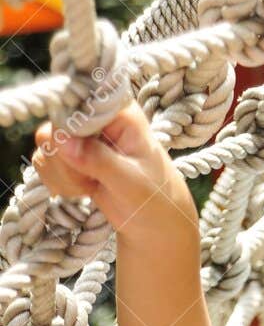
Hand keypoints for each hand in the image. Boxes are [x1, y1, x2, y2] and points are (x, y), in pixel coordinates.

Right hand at [31, 103, 198, 248]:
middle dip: (66, 161)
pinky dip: (60, 182)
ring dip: (64, 175)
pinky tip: (84, 189)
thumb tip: (62, 140)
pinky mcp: (70, 155)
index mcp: (119, 112)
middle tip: (92, 179)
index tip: (78, 155)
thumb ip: (99, 160)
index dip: (69, 128)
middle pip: (55, 126)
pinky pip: (45, 162)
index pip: (78, 103)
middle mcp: (97, 117)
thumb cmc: (156, 198)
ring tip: (93, 185)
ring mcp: (81, 136)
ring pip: (47, 146)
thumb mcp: (132, 181)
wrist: (156, 222)